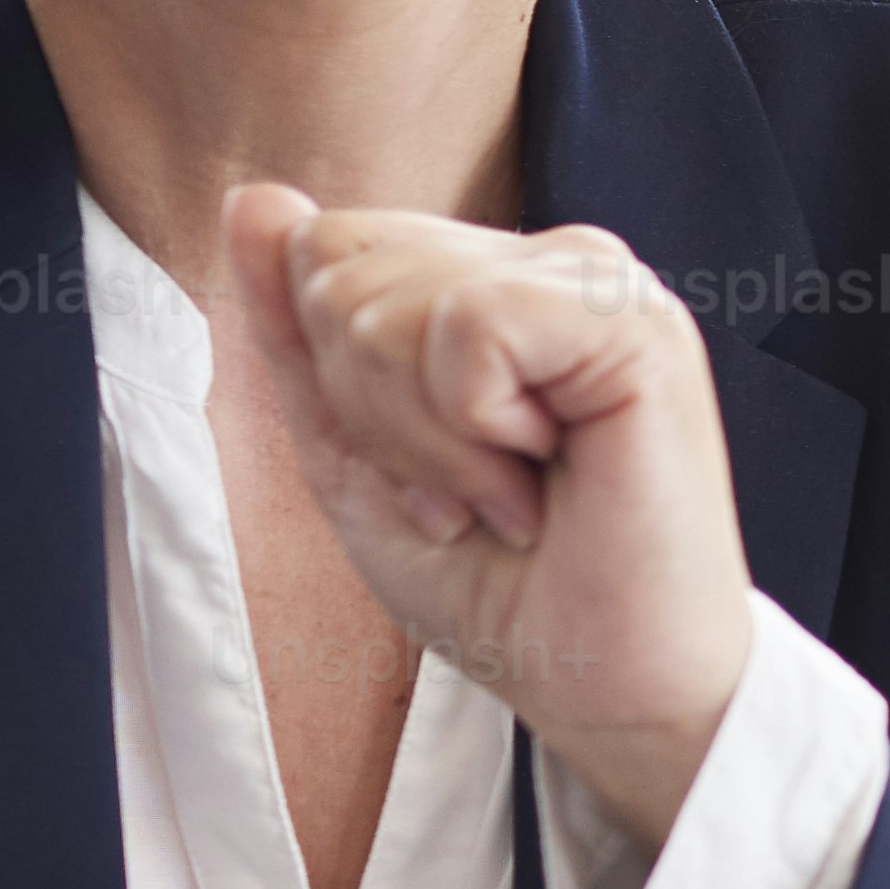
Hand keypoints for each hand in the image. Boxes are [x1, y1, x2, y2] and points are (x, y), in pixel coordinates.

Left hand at [219, 181, 753, 853]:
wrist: (615, 691)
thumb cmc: (508, 590)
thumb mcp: (357, 458)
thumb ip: (299, 333)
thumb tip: (254, 198)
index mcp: (499, 281)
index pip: (325, 250)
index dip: (337, 379)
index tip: (434, 474)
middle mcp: (555, 262)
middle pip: (340, 268)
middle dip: (370, 410)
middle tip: (471, 492)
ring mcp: (600, 286)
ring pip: (388, 300)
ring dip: (424, 439)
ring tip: (509, 494)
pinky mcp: (635, 325)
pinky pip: (467, 326)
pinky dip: (472, 430)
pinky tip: (540, 477)